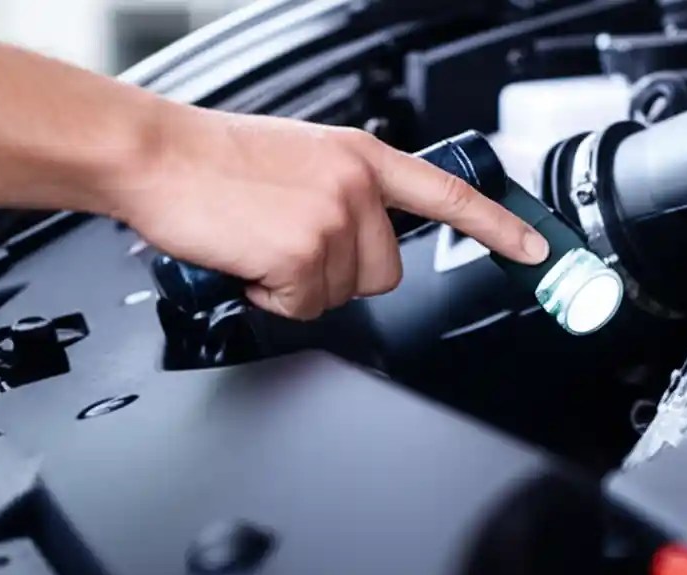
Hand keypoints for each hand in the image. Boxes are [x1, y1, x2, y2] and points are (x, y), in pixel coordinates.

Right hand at [107, 105, 548, 319]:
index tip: (533, 249)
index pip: (447, 195)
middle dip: (340, 275)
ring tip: (259, 244)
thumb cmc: (213, 160)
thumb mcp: (301, 159)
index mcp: (361, 157)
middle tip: (287, 245)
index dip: (496, 227)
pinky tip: (247, 262)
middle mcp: (357, 186)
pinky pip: (304, 308)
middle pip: (386, 272)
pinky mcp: (305, 252)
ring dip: (300, 286)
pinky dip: (272, 298)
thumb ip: (345, 190)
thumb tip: (360, 234)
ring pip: (343, 294)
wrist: (153, 154)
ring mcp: (335, 219)